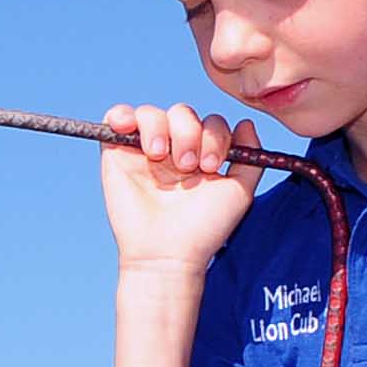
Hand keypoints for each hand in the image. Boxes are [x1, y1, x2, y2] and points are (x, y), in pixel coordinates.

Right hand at [97, 102, 259, 276]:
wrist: (167, 254)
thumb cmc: (203, 228)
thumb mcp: (239, 191)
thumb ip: (250, 156)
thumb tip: (246, 122)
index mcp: (200, 155)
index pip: (210, 123)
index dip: (214, 135)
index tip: (210, 167)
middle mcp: (172, 150)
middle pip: (182, 113)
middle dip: (189, 133)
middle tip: (187, 166)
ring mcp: (143, 152)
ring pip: (152, 113)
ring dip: (160, 128)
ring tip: (159, 154)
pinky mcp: (116, 155)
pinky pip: (116, 117)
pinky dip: (122, 114)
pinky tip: (129, 128)